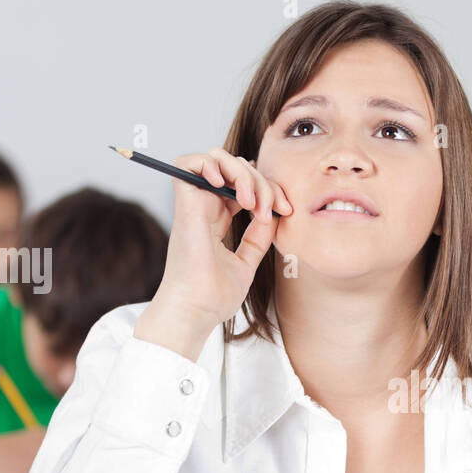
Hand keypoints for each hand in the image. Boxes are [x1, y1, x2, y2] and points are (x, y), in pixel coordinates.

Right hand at [137, 149, 293, 358]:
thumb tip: (272, 213)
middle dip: (262, 180)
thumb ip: (258, 237)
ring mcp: (194, 205)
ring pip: (217, 160)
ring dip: (242, 171)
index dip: (267, 188)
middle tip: (275, 207)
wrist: (196, 312)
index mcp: (217, 221)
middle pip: (235, 169)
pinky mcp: (185, 205)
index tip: (286, 210)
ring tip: (252, 200)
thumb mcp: (246, 263)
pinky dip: (209, 162)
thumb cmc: (214, 297)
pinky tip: (225, 183)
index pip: (243, 186)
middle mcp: (205, 209)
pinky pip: (188, 162)